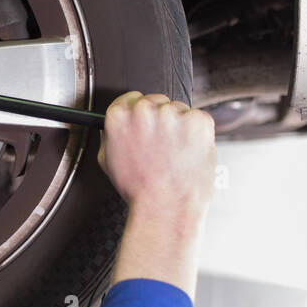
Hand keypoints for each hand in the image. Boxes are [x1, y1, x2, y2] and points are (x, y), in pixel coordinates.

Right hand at [98, 92, 215, 214]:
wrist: (166, 206)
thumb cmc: (140, 190)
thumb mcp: (108, 162)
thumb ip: (111, 136)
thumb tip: (117, 125)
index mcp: (120, 117)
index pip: (130, 99)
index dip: (138, 114)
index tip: (144, 123)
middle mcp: (146, 110)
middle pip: (155, 102)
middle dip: (159, 120)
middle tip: (161, 145)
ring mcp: (174, 114)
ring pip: (178, 111)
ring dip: (178, 127)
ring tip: (174, 154)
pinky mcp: (198, 121)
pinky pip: (198, 119)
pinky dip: (197, 134)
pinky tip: (187, 153)